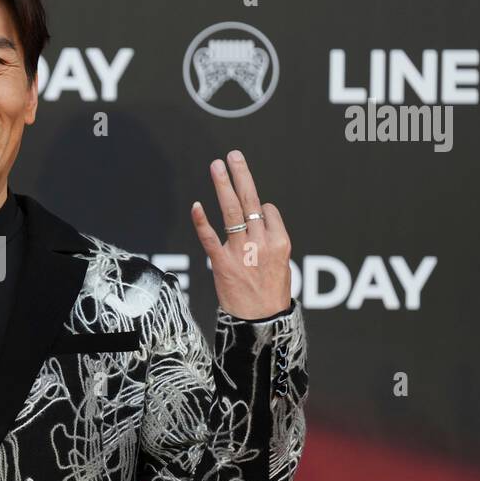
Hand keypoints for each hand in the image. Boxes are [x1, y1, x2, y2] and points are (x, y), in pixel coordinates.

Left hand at [190, 149, 292, 319]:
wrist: (261, 324)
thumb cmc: (271, 296)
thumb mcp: (282, 265)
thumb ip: (272, 239)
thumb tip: (260, 214)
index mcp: (282, 242)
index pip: (268, 210)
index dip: (259, 209)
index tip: (254, 214)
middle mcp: (263, 243)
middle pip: (251, 200)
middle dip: (241, 175)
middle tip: (233, 155)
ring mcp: (242, 252)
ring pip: (232, 211)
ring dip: (223, 185)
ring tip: (217, 166)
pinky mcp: (222, 263)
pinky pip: (210, 237)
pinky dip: (202, 220)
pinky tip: (196, 205)